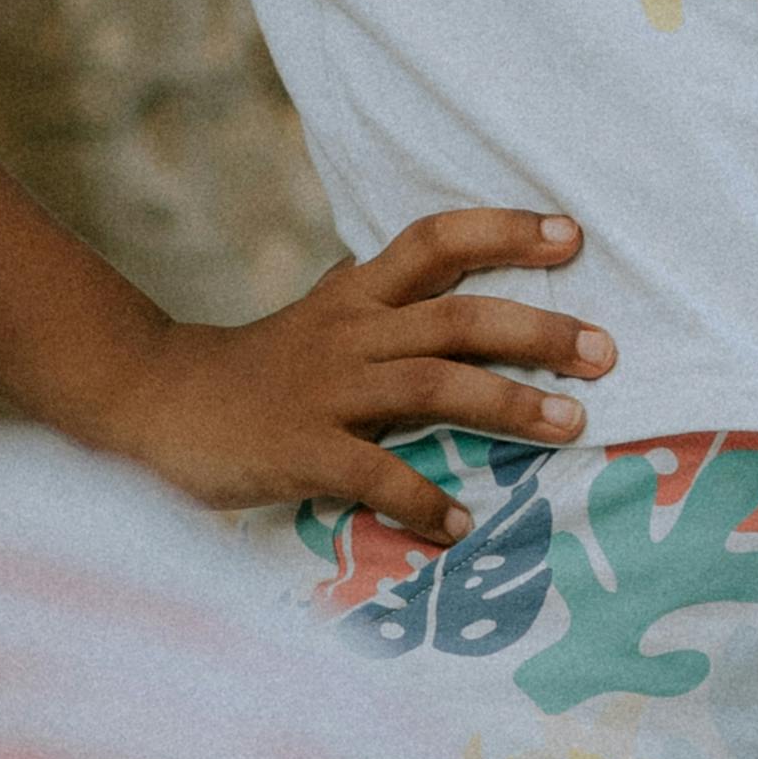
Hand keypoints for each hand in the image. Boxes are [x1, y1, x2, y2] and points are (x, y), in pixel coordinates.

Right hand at [92, 212, 613, 541]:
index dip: (504, 233)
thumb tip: (421, 266)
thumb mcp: (313, 314)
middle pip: (457, 317)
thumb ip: (368, 294)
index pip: (436, 242)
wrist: (152, 402)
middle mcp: (348, 332)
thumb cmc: (248, 367)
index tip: (572, 236)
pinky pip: (375, 474)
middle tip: (606, 351)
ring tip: (570, 425)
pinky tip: (458, 525)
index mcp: (354, 295)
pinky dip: (423, 500)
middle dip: (539, 329)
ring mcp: (325, 391)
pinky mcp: (299, 450)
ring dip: (509, 404)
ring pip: (433, 385)